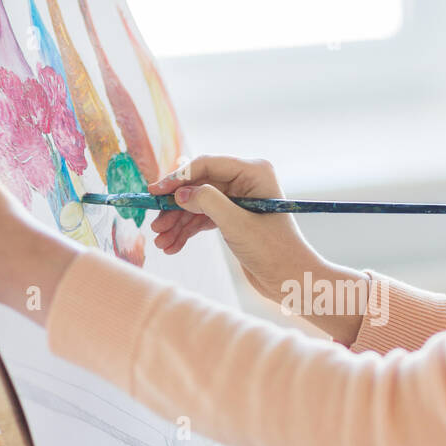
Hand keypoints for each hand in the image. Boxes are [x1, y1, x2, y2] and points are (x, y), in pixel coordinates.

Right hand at [147, 156, 324, 301]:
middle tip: (154, 224)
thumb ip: (207, 203)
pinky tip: (173, 246)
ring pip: (197, 204)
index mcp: (254, 172)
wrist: (291, 280)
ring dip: (177, 223)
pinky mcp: (233, 219)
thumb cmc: (274, 251)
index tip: (154, 192)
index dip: (178, 177)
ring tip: (161, 243)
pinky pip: (203, 219)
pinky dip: (187, 232)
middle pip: (198, 185)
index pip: (207, 165)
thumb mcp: (238, 224)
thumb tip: (179, 193)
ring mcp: (238, 200)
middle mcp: (246, 181)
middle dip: (175, 206)